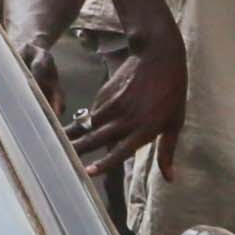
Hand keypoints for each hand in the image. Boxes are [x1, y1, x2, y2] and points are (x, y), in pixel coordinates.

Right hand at [67, 18, 189, 176]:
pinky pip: (92, 113)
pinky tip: (77, 128)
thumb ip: (167, 151)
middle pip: (95, 139)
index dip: (103, 164)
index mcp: (144, 129)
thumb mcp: (175, 122)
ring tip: (59, 145)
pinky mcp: (103, 95)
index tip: (87, 172)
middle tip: (61, 159)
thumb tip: (170, 178)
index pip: (120, 151)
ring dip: (74, 136)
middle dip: (77, 150)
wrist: (157, 56)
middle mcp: (124, 120)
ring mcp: (111, 106)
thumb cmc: (172, 92)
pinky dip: (85, 122)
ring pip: (89, 126)